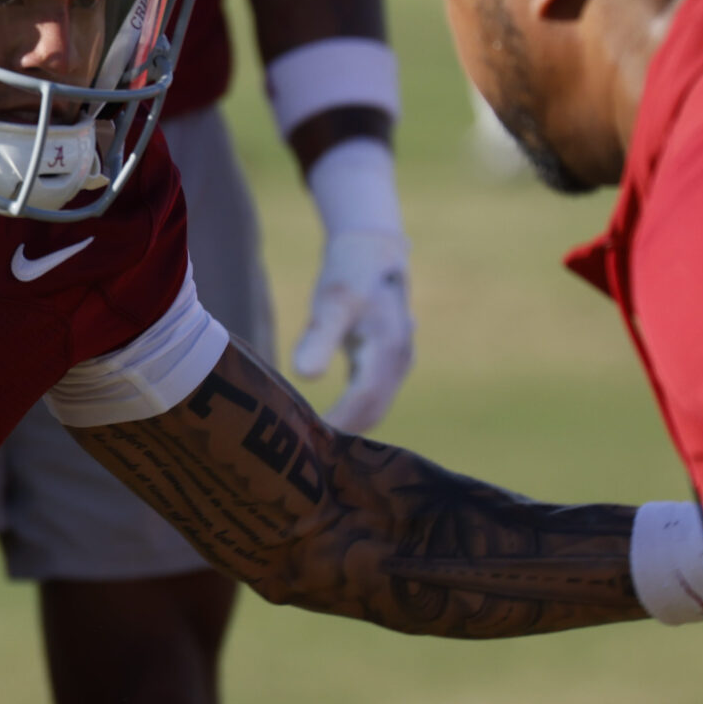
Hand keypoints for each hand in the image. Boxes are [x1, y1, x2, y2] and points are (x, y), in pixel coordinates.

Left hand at [291, 228, 413, 431]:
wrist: (372, 251)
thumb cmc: (348, 274)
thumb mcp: (332, 302)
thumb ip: (320, 337)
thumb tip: (305, 376)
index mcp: (387, 350)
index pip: (362, 401)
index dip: (337, 423)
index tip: (306, 442)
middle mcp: (399, 361)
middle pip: (372, 411)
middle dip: (342, 433)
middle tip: (303, 452)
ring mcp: (398, 364)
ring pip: (374, 409)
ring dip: (347, 426)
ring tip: (310, 443)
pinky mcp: (388, 364)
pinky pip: (372, 398)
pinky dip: (351, 413)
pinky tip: (323, 424)